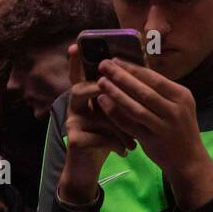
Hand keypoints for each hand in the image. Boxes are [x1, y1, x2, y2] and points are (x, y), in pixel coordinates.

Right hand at [58, 46, 136, 204]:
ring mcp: (72, 122)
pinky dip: (116, 143)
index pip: (80, 75)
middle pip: (83, 89)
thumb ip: (120, 96)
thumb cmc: (107, 136)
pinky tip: (126, 151)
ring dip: (119, 126)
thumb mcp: (114, 114)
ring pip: (97, 115)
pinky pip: (99, 136)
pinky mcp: (75, 140)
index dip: (77, 62)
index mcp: (85, 97)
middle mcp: (74, 106)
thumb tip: (140, 70)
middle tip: (126, 99)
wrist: (90, 166)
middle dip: (107, 93)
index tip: (76, 45)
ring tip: (134, 139)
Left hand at [93, 58, 212, 211]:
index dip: (133, 68)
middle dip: (122, 76)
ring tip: (101, 81)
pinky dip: (115, 112)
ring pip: (136, 106)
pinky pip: (130, 124)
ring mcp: (164, 126)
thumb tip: (135, 70)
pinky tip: (103, 102)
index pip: (154, 78)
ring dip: (116, 93)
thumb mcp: (179, 106)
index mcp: (182, 96)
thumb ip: (161, 91)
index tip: (116, 60)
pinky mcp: (153, 140)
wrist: (189, 160)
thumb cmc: (180, 129)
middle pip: (144, 90)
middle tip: (103, 65)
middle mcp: (175, 110)